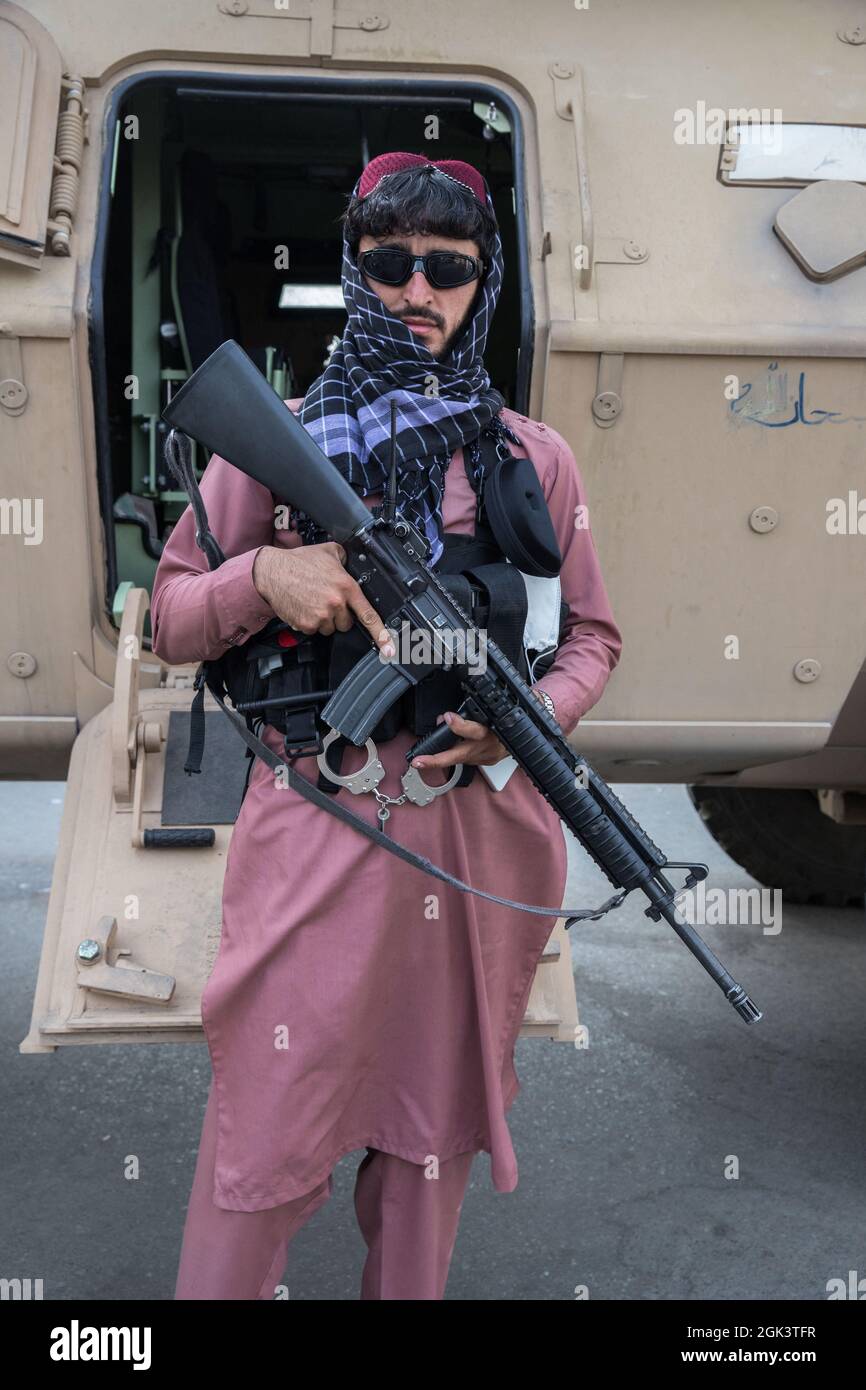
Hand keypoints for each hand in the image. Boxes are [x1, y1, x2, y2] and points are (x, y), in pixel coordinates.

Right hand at [253, 543, 394, 656]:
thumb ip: (346, 560)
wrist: (271, 571)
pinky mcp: (306, 625)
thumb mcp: (330, 551)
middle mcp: (335, 603)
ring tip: (312, 601)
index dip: (381, 634)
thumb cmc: (299, 561)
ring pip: (330, 628)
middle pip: (346, 623)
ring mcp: (320, 616)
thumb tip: (354, 564)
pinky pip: (314, 630)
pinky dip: (309, 621)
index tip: (389, 650)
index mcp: (346, 587)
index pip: (368, 615)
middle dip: (340, 615)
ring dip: (324, 619)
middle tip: (326, 600)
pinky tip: (303, 606)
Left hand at [411, 710, 508, 769]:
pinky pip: (465, 759)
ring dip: (439, 760)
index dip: (460, 725)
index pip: (474, 730)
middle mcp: (486, 748)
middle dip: (435, 760)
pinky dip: (454, 756)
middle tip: (418, 762)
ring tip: (421, 760)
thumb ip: (467, 715)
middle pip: (459, 755)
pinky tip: (441, 756)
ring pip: (459, 759)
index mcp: (489, 732)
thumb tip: (444, 719)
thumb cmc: (505, 721)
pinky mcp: (483, 763)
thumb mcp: (490, 713)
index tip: (447, 718)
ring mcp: (484, 758)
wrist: (524, 738)